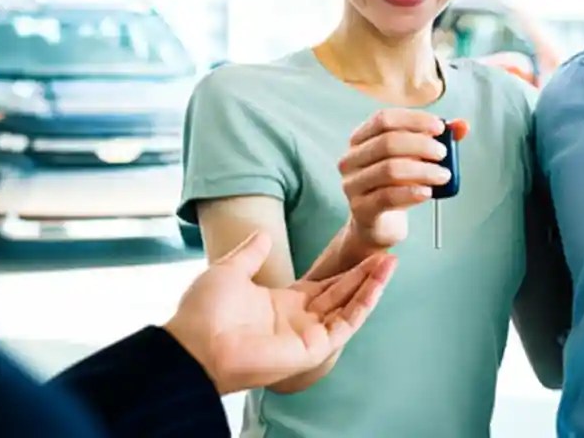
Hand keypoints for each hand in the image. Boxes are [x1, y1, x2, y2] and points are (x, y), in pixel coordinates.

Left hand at [164, 231, 396, 395]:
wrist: (194, 342)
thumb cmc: (204, 311)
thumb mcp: (229, 271)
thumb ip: (251, 254)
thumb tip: (263, 234)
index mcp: (281, 304)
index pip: (324, 286)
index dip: (345, 271)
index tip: (363, 254)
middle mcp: (298, 321)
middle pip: (342, 295)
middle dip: (365, 275)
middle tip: (387, 255)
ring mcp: (307, 336)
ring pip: (349, 308)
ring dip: (370, 286)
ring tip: (389, 263)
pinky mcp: (312, 349)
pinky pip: (345, 325)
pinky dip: (363, 304)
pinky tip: (377, 284)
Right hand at [338, 108, 468, 247]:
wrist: (378, 224)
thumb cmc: (396, 185)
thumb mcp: (414, 160)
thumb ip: (435, 140)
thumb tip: (462, 125)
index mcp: (360, 139)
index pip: (384, 119)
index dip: (414, 120)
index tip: (439, 127)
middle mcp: (351, 159)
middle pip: (387, 142)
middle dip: (421, 145)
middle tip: (443, 153)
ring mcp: (352, 184)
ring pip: (389, 169)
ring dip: (423, 170)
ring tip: (443, 176)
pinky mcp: (361, 208)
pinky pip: (387, 197)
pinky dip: (412, 193)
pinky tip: (428, 193)